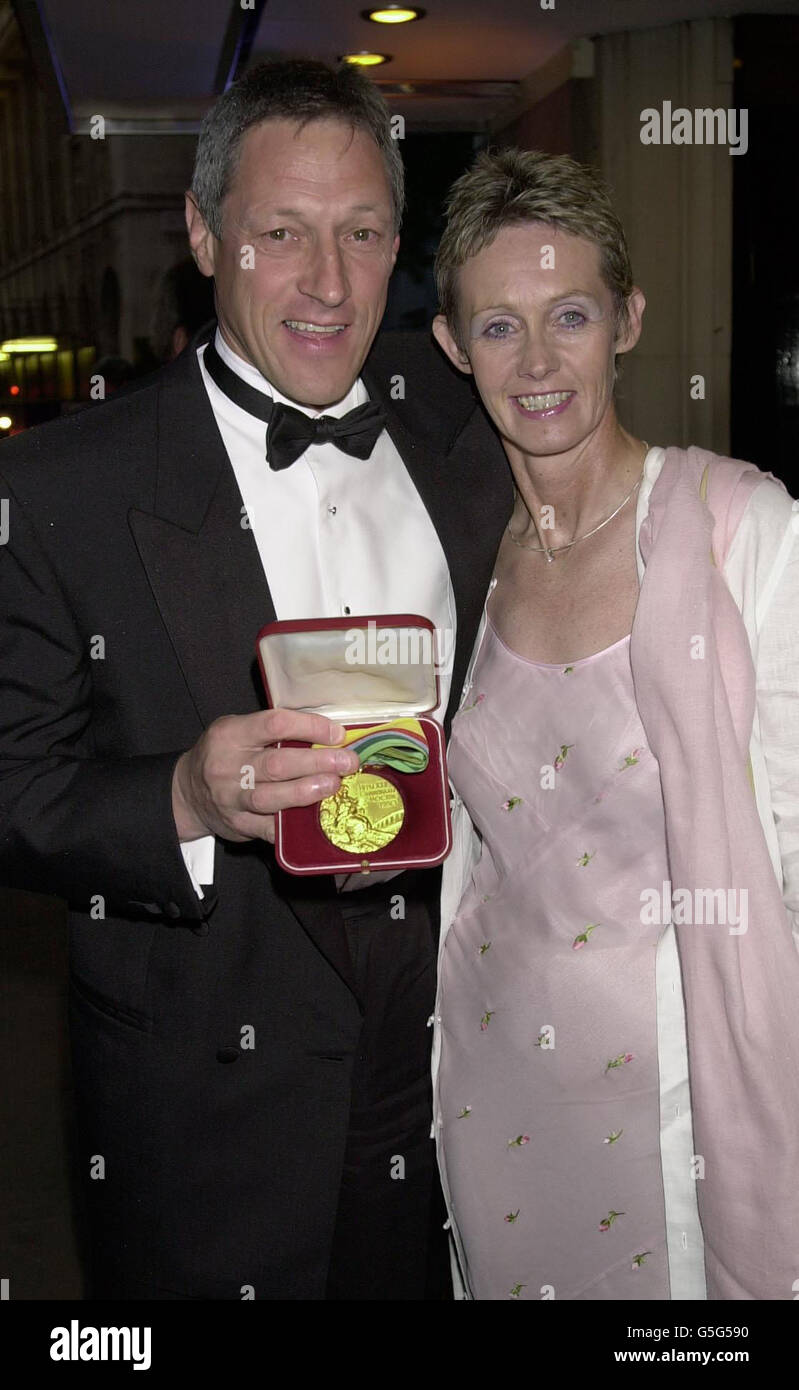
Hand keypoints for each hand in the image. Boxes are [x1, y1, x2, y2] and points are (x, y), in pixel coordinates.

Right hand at [171, 709, 358, 843]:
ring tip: (334, 786)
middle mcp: (228, 766)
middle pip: (277, 764)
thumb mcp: (236, 730)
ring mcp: (231, 799)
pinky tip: (317, 820)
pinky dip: (294, 825)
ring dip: (308, 792)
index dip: (310, 727)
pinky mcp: (239, 825)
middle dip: (318, 763)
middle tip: (348, 762)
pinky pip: (270, 828)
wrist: (187, 793)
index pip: (274, 724)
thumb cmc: (223, 755)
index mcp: (230, 734)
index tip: (337, 733)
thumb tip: (326, 734)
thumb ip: (271, 732)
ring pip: (272, 798)